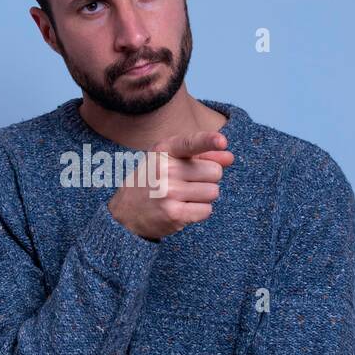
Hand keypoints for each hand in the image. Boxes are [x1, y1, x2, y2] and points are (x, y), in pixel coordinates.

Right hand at [107, 130, 234, 240]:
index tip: (222, 141)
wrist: (125, 212)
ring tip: (183, 196)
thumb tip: (229, 157)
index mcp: (164, 150)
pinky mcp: (173, 214)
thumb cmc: (153, 180)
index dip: (208, 141)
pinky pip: (207, 210)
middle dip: (208, 178)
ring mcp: (168, 192)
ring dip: (204, 196)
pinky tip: (183, 208)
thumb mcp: (170, 160)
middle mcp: (165, 169)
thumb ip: (201, 155)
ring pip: (213, 192)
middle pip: (215, 171)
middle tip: (188, 182)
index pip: (190, 143)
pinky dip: (200, 211)